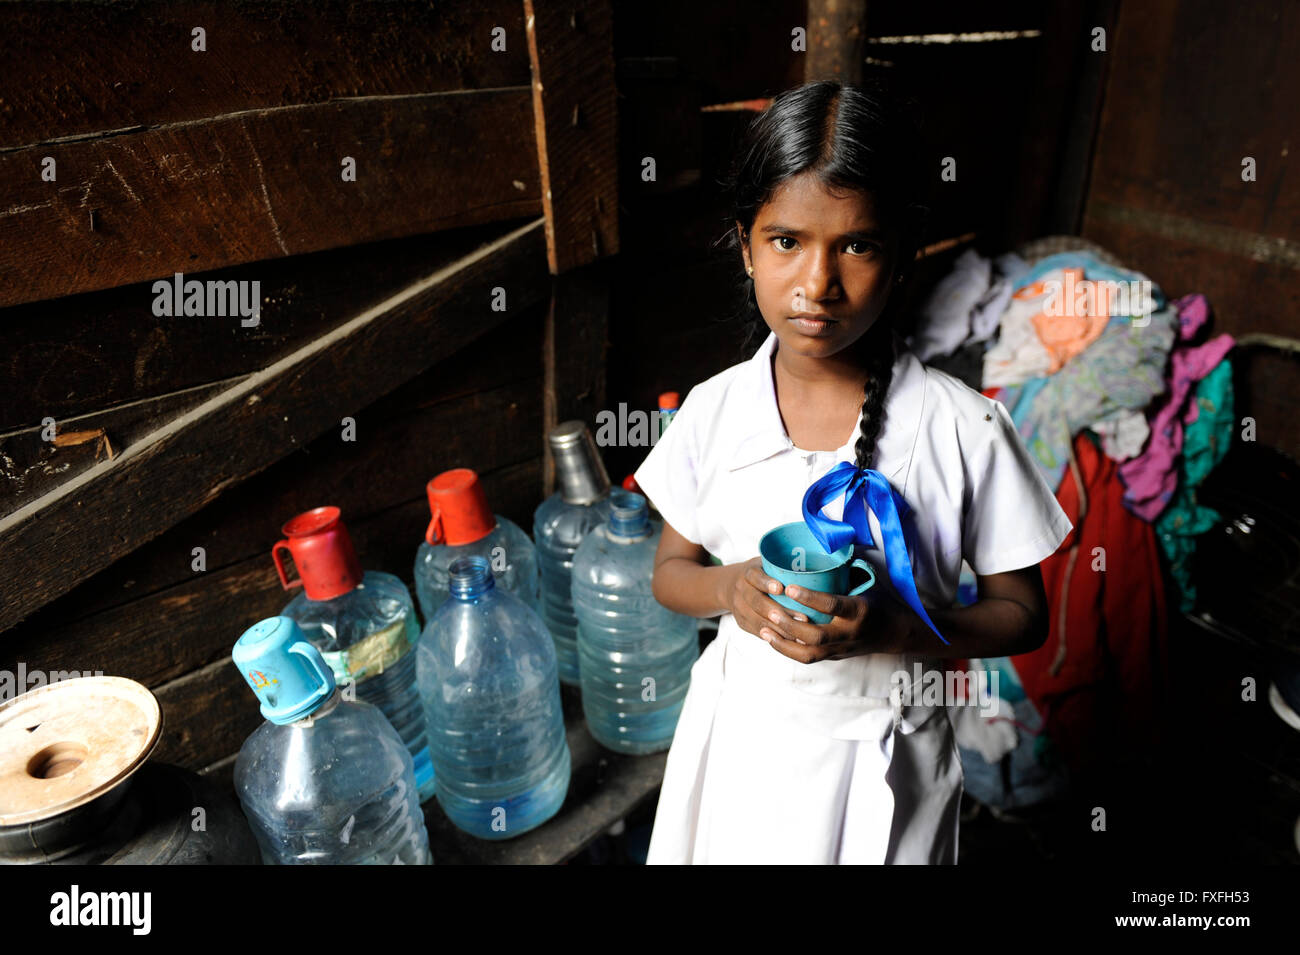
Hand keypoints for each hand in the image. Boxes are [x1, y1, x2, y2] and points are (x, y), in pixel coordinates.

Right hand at [724, 557, 812, 640]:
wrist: (731, 586)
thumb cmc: (761, 573)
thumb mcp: (768, 563)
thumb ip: (787, 567)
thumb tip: (825, 569)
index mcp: (748, 572)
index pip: (755, 576)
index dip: (766, 583)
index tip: (781, 588)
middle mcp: (741, 589)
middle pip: (757, 602)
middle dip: (781, 612)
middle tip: (804, 618)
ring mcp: (739, 608)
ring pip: (759, 621)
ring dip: (782, 629)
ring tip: (804, 634)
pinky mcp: (743, 623)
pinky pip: (760, 632)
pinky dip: (777, 638)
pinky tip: (794, 641)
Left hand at [758, 582, 911, 663]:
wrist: (894, 632)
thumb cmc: (879, 601)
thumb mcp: (868, 583)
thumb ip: (846, 569)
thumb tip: (825, 543)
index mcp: (859, 610)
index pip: (833, 605)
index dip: (809, 598)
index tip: (789, 588)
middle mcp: (850, 632)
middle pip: (816, 636)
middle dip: (790, 625)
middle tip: (769, 610)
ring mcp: (841, 648)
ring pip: (809, 653)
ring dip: (783, 642)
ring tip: (763, 629)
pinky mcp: (834, 656)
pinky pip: (808, 658)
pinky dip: (787, 650)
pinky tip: (771, 639)